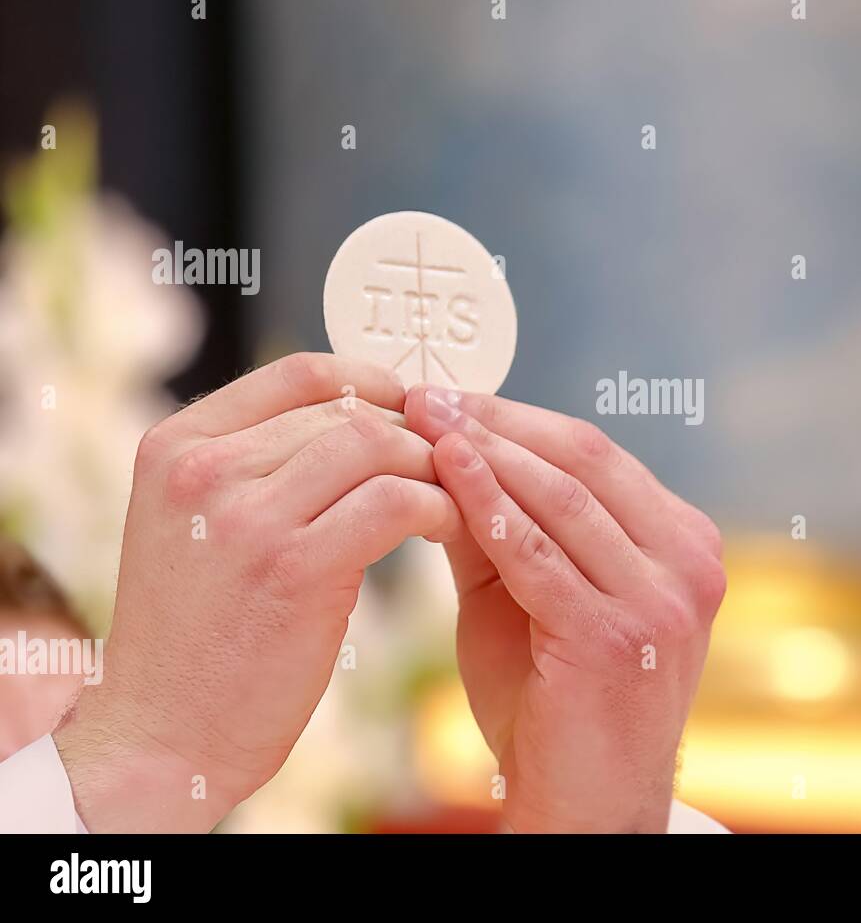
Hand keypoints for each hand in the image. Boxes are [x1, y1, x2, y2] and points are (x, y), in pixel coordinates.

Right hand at [54, 353, 460, 831]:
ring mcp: (246, 515)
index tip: (413, 412)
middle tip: (450, 467)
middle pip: (349, 411)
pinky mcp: (295, 566)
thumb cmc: (198, 634)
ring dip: (432, 470)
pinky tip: (444, 530)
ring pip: (379, 447)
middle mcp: (204, 468)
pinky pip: (398, 502)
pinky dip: (439, 508)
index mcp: (177, 446)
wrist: (161, 736)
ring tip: (449, 501)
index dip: (373, 383)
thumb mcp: (197, 526)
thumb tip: (359, 420)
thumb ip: (254, 467)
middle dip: (414, 436)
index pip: (301, 374)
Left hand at [404, 386, 725, 832]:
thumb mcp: (534, 594)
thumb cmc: (555, 701)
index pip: (597, 456)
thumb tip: (449, 447)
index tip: (455, 396)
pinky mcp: (616, 638)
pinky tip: (446, 473)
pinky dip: (489, 508)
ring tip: (427, 421)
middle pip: (585, 462)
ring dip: (487, 453)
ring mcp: (662, 602)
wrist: (580, 802)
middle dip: (499, 422)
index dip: (520, 418)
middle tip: (429, 395)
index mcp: (683, 543)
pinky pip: (540, 556)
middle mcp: (689, 563)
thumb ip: (505, 525)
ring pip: (563, 500)